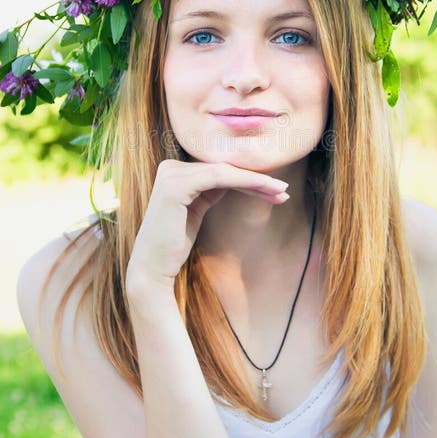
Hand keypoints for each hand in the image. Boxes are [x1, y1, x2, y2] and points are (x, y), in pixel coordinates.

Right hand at [125, 159, 289, 297]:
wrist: (152, 270)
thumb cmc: (174, 244)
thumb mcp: (196, 210)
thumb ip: (210, 189)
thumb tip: (235, 178)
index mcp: (173, 171)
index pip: (218, 169)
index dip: (248, 177)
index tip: (275, 189)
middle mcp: (169, 167)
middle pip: (223, 168)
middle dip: (256, 179)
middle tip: (284, 190)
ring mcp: (171, 173)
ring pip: (225, 171)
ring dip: (257, 181)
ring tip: (281, 192)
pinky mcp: (176, 184)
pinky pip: (219, 177)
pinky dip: (246, 182)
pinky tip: (265, 190)